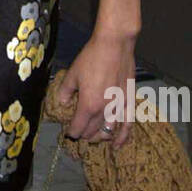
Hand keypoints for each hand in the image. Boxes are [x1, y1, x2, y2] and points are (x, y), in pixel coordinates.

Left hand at [55, 33, 136, 148]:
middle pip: (92, 131)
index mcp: (88, 105)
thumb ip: (65, 91)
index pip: (78, 127)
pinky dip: (122, 137)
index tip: (68, 132)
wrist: (115, 45)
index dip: (72, 132)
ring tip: (93, 138)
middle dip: (84, 134)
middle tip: (79, 132)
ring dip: (99, 137)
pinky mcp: (129, 101)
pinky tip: (118, 145)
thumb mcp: (72, 74)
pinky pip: (128, 124)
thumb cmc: (91, 57)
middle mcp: (104, 110)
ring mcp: (119, 107)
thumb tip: (61, 103)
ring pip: (108, 130)